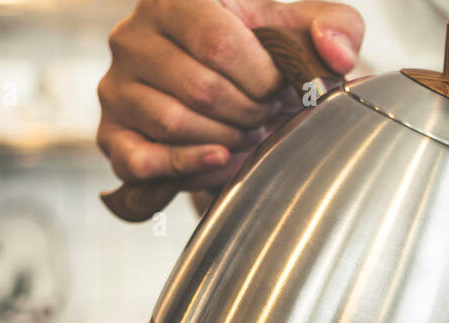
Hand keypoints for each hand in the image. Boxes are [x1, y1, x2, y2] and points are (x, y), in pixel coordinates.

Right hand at [97, 0, 362, 189]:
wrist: (231, 97)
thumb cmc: (264, 58)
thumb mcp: (304, 33)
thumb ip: (336, 28)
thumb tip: (333, 53)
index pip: (219, 43)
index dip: (262, 78)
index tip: (279, 87)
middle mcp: (133, 34)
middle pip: (200, 88)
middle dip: (248, 113)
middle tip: (264, 116)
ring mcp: (116, 84)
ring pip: (174, 123)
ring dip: (224, 140)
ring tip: (244, 133)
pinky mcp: (111, 132)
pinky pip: (140, 159)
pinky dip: (185, 166)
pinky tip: (219, 161)